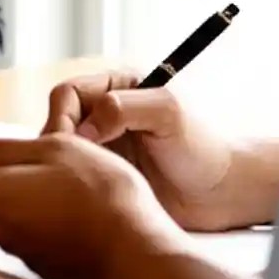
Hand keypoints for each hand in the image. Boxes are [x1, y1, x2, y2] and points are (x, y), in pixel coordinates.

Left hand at [0, 135, 186, 278]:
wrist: (135, 249)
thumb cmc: (99, 191)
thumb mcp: (54, 147)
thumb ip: (4, 146)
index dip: (24, 160)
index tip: (53, 161)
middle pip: (6, 195)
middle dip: (31, 184)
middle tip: (71, 177)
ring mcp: (22, 253)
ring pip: (26, 218)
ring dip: (46, 208)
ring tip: (84, 201)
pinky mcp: (46, 271)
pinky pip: (45, 241)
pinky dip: (60, 232)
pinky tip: (88, 225)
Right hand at [43, 71, 237, 229]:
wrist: (221, 192)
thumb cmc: (203, 147)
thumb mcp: (168, 113)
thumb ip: (123, 107)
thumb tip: (83, 127)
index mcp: (119, 85)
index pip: (69, 92)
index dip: (62, 116)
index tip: (67, 143)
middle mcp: (106, 110)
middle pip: (59, 118)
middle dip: (57, 140)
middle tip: (64, 166)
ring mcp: (104, 141)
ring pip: (62, 146)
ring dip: (63, 161)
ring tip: (75, 180)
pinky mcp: (103, 169)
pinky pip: (73, 170)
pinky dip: (70, 178)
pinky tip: (82, 191)